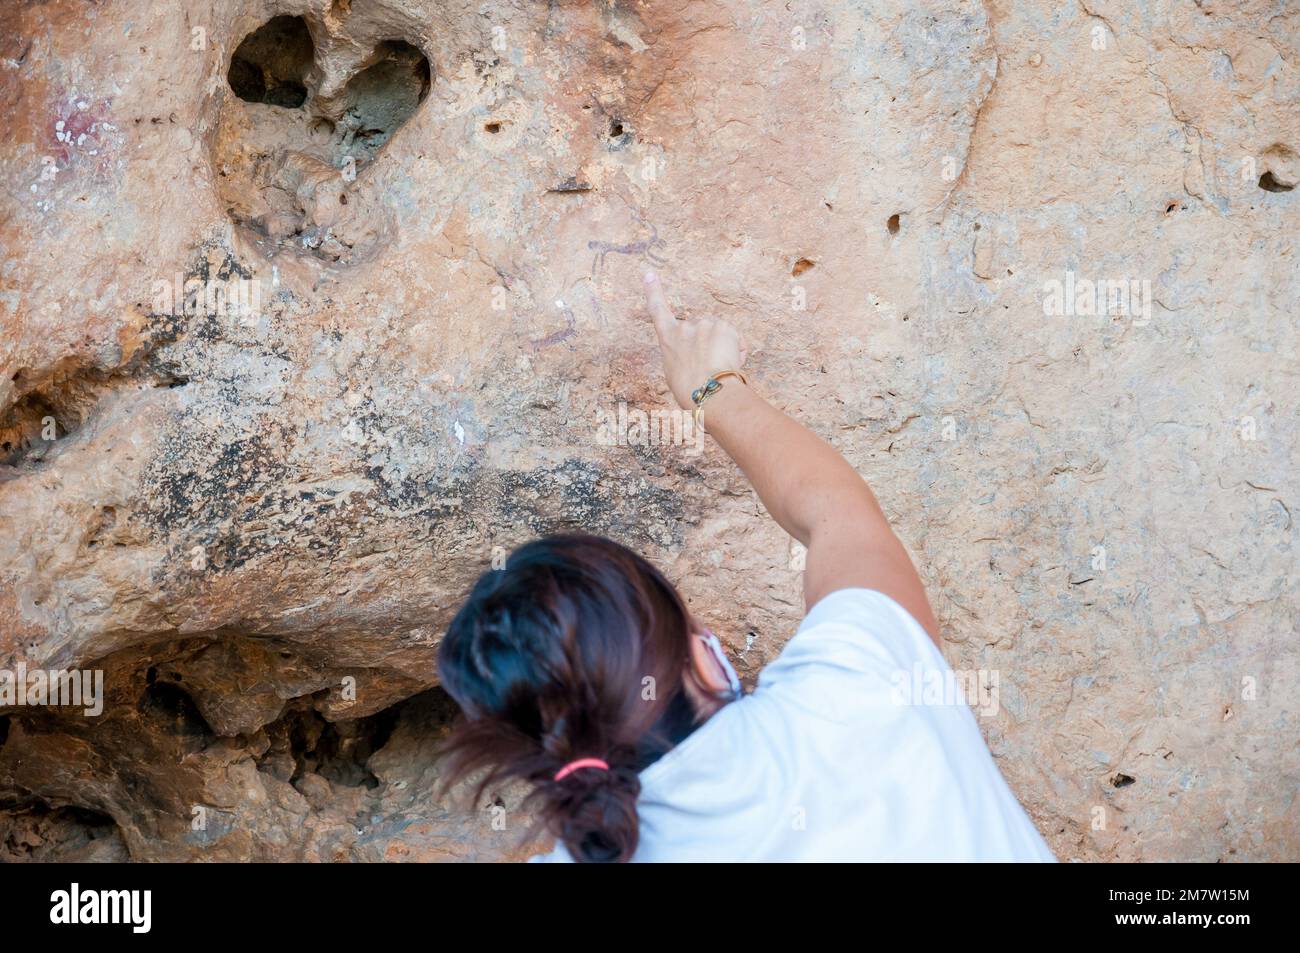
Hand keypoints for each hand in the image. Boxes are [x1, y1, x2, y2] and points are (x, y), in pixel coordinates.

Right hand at [643, 271, 747, 409]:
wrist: (708, 392)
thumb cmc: (691, 391)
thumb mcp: (675, 372)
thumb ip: (681, 354)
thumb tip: (693, 354)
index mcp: (668, 338)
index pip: (658, 310)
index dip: (653, 291)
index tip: (649, 274)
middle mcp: (684, 327)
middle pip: (701, 329)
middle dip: (708, 343)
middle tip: (708, 368)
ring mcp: (704, 324)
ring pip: (719, 333)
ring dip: (723, 347)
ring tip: (718, 368)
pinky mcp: (723, 326)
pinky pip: (735, 339)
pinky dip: (737, 350)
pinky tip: (730, 364)